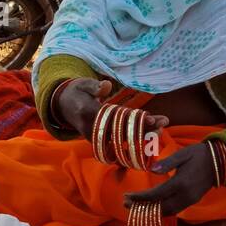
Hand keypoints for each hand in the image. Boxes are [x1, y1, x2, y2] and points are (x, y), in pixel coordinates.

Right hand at [53, 78, 169, 142]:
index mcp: (88, 114)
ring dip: (143, 135)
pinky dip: (136, 139)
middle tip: (163, 123)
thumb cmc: (77, 92)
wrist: (63, 106)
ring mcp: (97, 137)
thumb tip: (106, 86)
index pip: (115, 119)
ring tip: (161, 127)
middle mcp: (93, 130)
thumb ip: (94, 86)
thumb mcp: (82, 84)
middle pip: (122, 133)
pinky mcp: (101, 140)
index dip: (134, 120)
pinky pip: (121, 142)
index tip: (150, 117)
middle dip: (144, 129)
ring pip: (123, 139)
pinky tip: (152, 135)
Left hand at [126, 143, 217, 215]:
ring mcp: (190, 200)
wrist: (220, 161)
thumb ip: (167, 163)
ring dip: (150, 211)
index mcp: (181, 183)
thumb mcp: (182, 154)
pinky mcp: (192, 201)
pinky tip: (151, 205)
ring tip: (135, 205)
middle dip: (142, 207)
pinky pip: (174, 210)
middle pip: (160, 208)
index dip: (140, 198)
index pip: (156, 195)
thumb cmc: (199, 154)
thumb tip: (152, 170)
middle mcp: (185, 196)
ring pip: (167, 212)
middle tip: (125, 203)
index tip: (126, 197)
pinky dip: (160, 210)